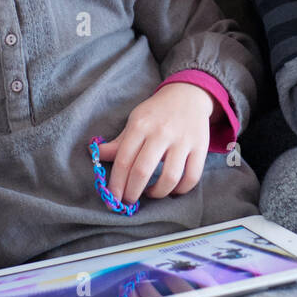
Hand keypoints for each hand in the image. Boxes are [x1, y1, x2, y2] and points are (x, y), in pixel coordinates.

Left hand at [95, 83, 216, 204]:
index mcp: (140, 126)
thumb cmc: (156, 112)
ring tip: (150, 193)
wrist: (188, 95)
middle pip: (142, 171)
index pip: (123, 160)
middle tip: (128, 201)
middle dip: (132, 193)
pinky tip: (171, 190)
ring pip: (169, 177)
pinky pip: (192, 177)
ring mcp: (182, 140)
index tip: (113, 198)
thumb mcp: (135, 121)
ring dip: (157, 193)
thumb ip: (118, 142)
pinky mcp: (200, 147)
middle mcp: (161, 133)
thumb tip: (96, 155)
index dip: (116, 184)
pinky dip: (181, 190)